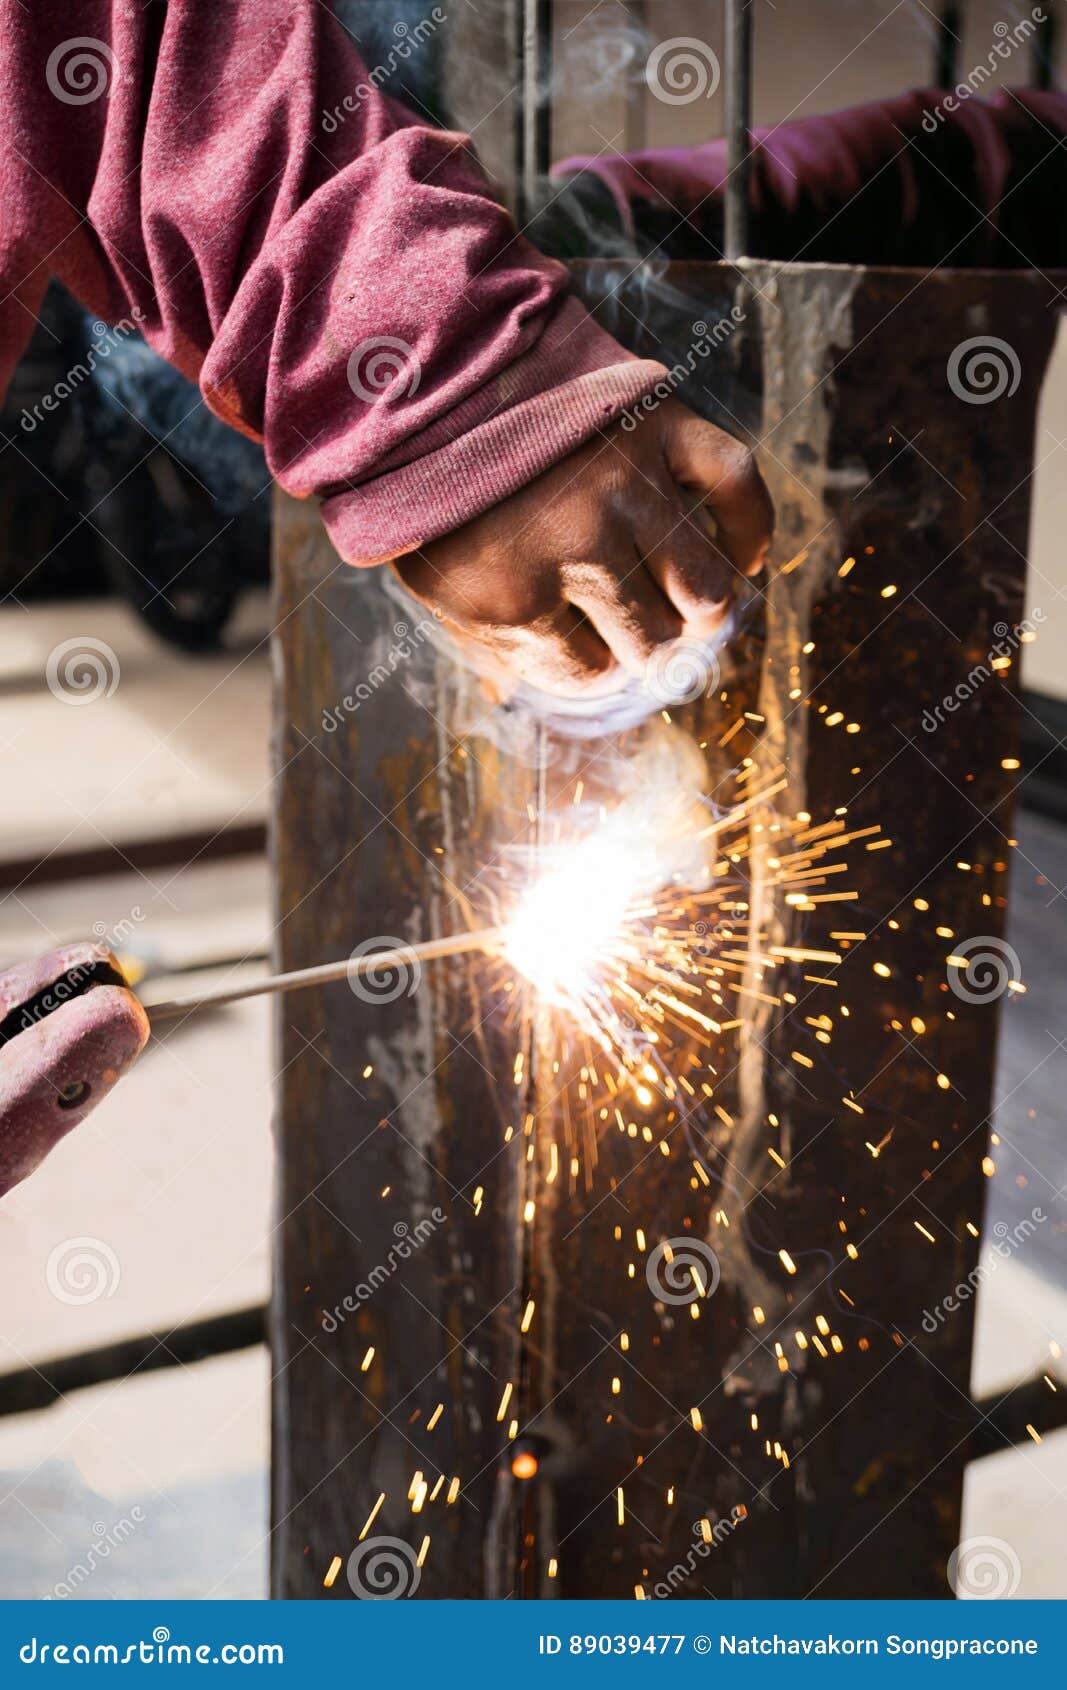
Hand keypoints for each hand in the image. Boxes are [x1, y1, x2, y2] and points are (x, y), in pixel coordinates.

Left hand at [390, 399, 772, 696]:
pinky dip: (750, 529)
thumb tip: (556, 688)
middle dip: (647, 645)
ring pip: (704, 587)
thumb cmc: (440, 493)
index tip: (588, 648)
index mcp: (512, 597)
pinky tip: (744, 559)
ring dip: (700, 608)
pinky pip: (736, 484)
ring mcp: (623, 480)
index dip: (594, 666)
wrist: (435, 372)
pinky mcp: (658, 422)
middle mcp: (576, 544)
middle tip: (640, 630)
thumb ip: (499, 641)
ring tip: (685, 605)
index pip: (591, 674)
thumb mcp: (440, 583)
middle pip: (653, 640)